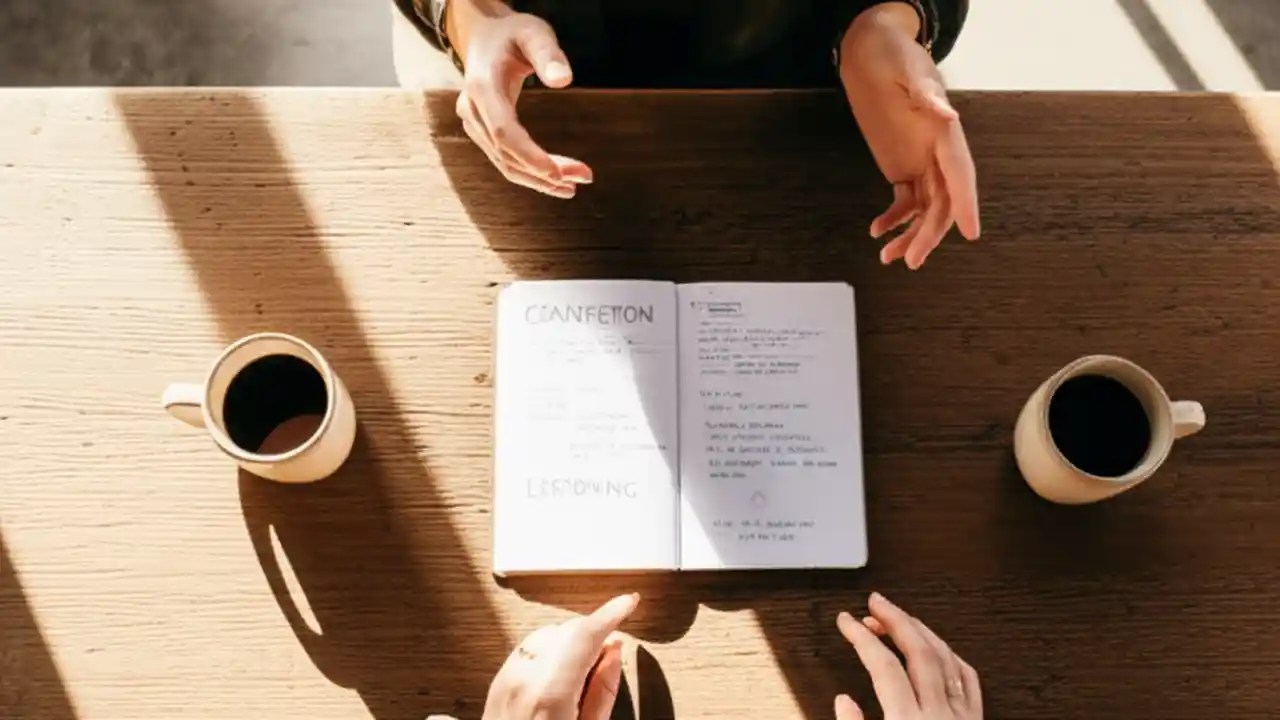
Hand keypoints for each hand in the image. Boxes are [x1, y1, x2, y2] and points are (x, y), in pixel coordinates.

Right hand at [448, 0, 590, 197]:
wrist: (485, 37)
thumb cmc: (512, 33)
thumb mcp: (533, 33)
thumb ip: (548, 53)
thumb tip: (564, 80)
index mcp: (482, 86)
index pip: (503, 132)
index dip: (530, 156)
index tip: (559, 173)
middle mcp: (472, 110)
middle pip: (506, 154)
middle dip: (544, 173)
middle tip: (584, 178)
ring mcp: (474, 125)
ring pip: (505, 163)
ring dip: (539, 180)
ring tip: (574, 186)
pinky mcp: (482, 133)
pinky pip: (505, 160)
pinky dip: (530, 173)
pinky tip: (556, 181)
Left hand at [481, 593, 638, 719]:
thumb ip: (603, 690)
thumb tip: (613, 652)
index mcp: (550, 694)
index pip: (584, 633)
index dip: (611, 612)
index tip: (628, 602)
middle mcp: (523, 681)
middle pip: (565, 629)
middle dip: (591, 632)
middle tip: (609, 650)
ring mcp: (506, 681)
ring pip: (545, 635)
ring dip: (568, 641)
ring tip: (585, 668)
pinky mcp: (497, 685)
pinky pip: (528, 650)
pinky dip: (549, 651)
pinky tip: (561, 672)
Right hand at [835, 592, 981, 719]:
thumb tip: (843, 701)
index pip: (883, 666)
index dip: (861, 637)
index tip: (847, 621)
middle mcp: (937, 714)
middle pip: (918, 652)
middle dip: (895, 619)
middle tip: (876, 601)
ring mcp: (961, 717)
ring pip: (945, 659)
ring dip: (922, 631)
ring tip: (902, 617)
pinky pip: (969, 679)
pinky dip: (951, 656)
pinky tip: (939, 648)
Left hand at [838, 4, 979, 269]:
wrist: (874, 55)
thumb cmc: (895, 57)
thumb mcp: (910, 71)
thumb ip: (927, 94)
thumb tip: (947, 114)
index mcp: (945, 133)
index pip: (961, 174)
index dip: (967, 204)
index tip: (972, 233)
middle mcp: (938, 151)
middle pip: (942, 201)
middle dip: (930, 233)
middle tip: (912, 260)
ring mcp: (922, 162)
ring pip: (925, 209)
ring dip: (910, 234)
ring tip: (889, 257)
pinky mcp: (903, 167)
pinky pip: (904, 201)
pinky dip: (893, 219)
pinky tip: (876, 231)